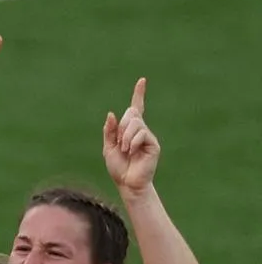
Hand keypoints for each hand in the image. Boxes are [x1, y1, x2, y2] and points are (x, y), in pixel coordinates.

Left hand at [103, 78, 159, 196]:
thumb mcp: (108, 147)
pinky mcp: (153, 144)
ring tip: (126, 150)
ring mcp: (148, 136)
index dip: (138, 94)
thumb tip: (112, 113)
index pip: (136, 108)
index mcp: (129, 130)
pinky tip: (132, 152)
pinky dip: (132, 142)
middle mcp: (141, 130)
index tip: (142, 80)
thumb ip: (109, 131)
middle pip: (131, 114)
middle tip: (120, 145)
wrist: (127, 183)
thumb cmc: (118, 167)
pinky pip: (141, 134)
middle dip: (121, 127)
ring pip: (135, 123)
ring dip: (125, 137)